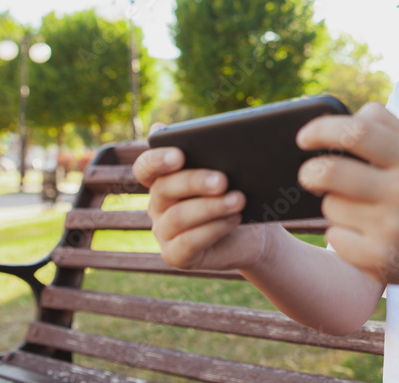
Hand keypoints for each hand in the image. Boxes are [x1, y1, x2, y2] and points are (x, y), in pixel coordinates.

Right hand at [133, 138, 273, 271]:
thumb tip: (219, 142)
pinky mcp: (175, 255)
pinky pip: (188, 242)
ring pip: (178, 216)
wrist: (252, 233)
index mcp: (162, 177)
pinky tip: (234, 218)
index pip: (146, 166)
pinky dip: (214, 228)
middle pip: (164, 188)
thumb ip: (216, 154)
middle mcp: (157, 203)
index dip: (157, 160)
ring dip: (211, 207)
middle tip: (223, 180)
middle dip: (194, 181)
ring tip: (238, 200)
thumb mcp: (229, 171)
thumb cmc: (236, 193)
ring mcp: (163, 231)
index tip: (179, 155)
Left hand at [296, 102, 398, 284]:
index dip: (322, 129)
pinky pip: (334, 237)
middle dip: (310, 172)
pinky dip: (340, 233)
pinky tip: (362, 234)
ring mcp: (393, 229)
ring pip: (330, 206)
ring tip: (356, 209)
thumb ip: (380, 123)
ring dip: (332, 205)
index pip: (358, 132)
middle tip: (309, 174)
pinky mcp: (380, 260)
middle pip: (331, 172)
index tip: (303, 137)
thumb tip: (332, 119)